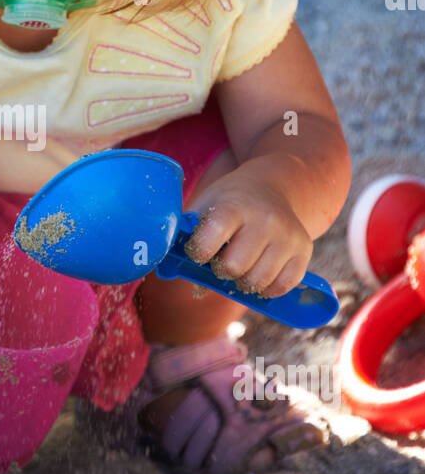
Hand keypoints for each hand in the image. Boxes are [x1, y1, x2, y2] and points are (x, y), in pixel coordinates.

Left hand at [182, 166, 312, 298]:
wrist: (272, 185)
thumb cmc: (229, 202)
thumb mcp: (205, 206)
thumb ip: (186, 235)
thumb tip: (170, 271)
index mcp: (234, 206)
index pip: (210, 239)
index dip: (198, 253)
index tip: (199, 250)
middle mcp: (265, 220)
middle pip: (234, 267)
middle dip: (221, 270)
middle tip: (222, 260)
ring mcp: (287, 236)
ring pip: (258, 282)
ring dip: (243, 281)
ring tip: (241, 266)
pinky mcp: (304, 250)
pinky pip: (282, 287)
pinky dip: (266, 288)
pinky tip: (259, 272)